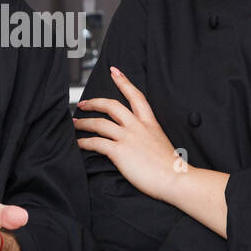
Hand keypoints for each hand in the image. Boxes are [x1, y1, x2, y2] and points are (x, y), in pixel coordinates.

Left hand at [74, 66, 182, 201]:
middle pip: (112, 105)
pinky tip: (78, 143)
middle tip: (83, 103)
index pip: (135, 96)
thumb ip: (148, 136)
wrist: (176, 179)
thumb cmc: (171, 166)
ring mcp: (128, 138)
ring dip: (84, 122)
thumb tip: (138, 139)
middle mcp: (137, 126)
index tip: (114, 71)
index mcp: (149, 123)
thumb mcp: (161, 142)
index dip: (124, 81)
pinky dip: (84, 142)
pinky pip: (96, 142)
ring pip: (100, 123)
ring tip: (75, 123)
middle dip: (94, 102)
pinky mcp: (120, 151)